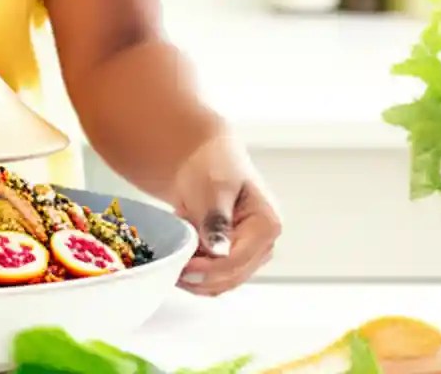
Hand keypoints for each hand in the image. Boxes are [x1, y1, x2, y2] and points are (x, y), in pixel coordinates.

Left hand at [171, 136, 282, 296]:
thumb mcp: (213, 188)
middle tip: (173, 270)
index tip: (183, 268)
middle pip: (234, 275)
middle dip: (203, 278)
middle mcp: (265, 242)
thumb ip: (216, 220)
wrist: (201, 158)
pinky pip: (218, 277)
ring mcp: (251, 251)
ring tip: (174, 267)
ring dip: (200, 281)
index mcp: (267, 224)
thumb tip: (220, 251)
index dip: (209, 269)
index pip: (239, 260)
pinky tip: (181, 267)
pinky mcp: (235, 255)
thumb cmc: (211, 165)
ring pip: (226, 281)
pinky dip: (200, 277)